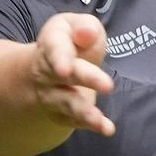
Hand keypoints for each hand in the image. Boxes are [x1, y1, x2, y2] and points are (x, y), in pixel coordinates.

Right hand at [31, 13, 116, 136]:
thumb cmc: (71, 43)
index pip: (55, 49)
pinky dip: (91, 125)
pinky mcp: (64, 114)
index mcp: (52, 45)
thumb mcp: (76, 26)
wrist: (50, 70)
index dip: (60, 58)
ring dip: (84, 112)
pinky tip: (107, 128)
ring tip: (99, 119)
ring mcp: (54, 95)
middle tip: (107, 85)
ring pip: (67, 103)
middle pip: (66, 75)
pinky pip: (76, 120)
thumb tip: (87, 34)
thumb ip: (84, 27)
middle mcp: (48, 72)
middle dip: (86, 79)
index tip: (65, 69)